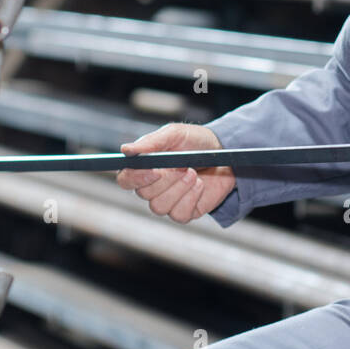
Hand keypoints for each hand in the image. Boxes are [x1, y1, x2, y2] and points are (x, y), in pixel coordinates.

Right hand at [117, 124, 234, 223]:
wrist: (223, 154)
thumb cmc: (195, 142)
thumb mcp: (175, 134)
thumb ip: (151, 142)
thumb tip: (126, 149)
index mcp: (144, 168)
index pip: (126, 180)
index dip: (135, 178)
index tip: (153, 170)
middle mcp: (152, 188)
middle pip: (144, 194)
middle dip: (166, 179)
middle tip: (182, 165)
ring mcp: (168, 201)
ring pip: (160, 207)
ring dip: (179, 188)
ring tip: (194, 172)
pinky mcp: (185, 212)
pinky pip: (179, 214)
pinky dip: (191, 198)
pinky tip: (200, 184)